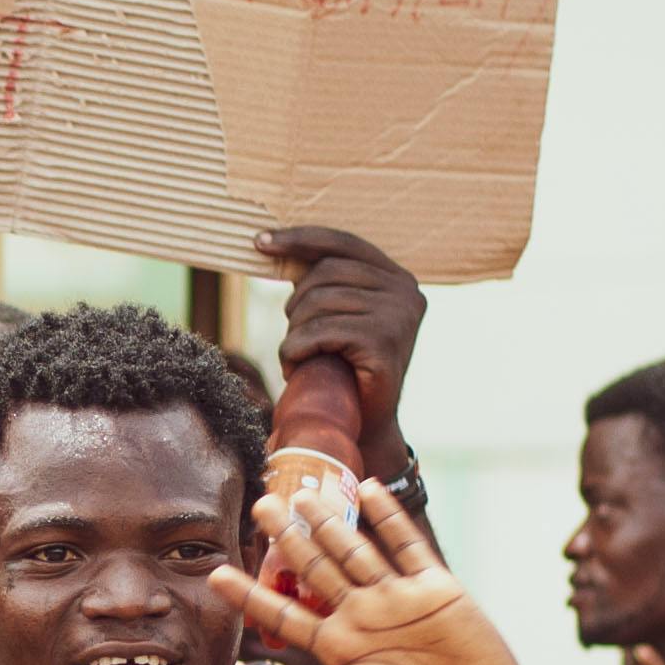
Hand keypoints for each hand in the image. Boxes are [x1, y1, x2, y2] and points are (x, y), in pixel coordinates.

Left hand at [217, 480, 535, 664]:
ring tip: (303, 491)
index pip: (285, 615)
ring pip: (355, 551)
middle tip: (259, 504)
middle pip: (316, 570)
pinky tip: (369, 490)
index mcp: (340, 648)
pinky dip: (390, 518)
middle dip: (288, 539)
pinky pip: (407, 546)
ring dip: (330, 522)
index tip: (216, 574)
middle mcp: (362, 616)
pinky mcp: (434, 587)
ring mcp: (396, 598)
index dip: (252, 595)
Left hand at [255, 228, 425, 478]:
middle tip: (296, 337)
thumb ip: (319, 280)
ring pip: (319, 302)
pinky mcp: (385, 342)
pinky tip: (296, 367)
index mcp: (397, 277)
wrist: (363, 425)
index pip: (342, 242)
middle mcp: (405, 291)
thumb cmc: (341, 368)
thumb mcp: (333, 315)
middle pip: (325, 273)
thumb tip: (272, 242)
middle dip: (296, 304)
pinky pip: (320, 332)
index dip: (299, 239)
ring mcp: (399, 315)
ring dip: (295, 332)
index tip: (259, 243)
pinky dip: (296, 350)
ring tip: (300, 356)